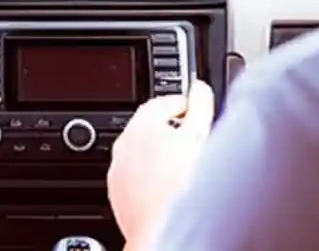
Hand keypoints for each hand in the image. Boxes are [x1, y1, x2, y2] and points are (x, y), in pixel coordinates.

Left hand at [108, 81, 213, 246]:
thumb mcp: (199, 137)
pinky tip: (167, 187)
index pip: (164, 101)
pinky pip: (134, 175)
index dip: (185, 105)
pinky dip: (148, 175)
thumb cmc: (181, 187)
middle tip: (193, 139)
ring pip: (140, 152)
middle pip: (149, 125)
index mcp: (142, 123)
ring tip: (182, 166)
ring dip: (158, 153)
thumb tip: (200, 88)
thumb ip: (200, 107)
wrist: (163, 231)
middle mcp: (124, 142)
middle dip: (171, 128)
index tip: (197, 112)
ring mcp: (119, 168)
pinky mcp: (118, 191)